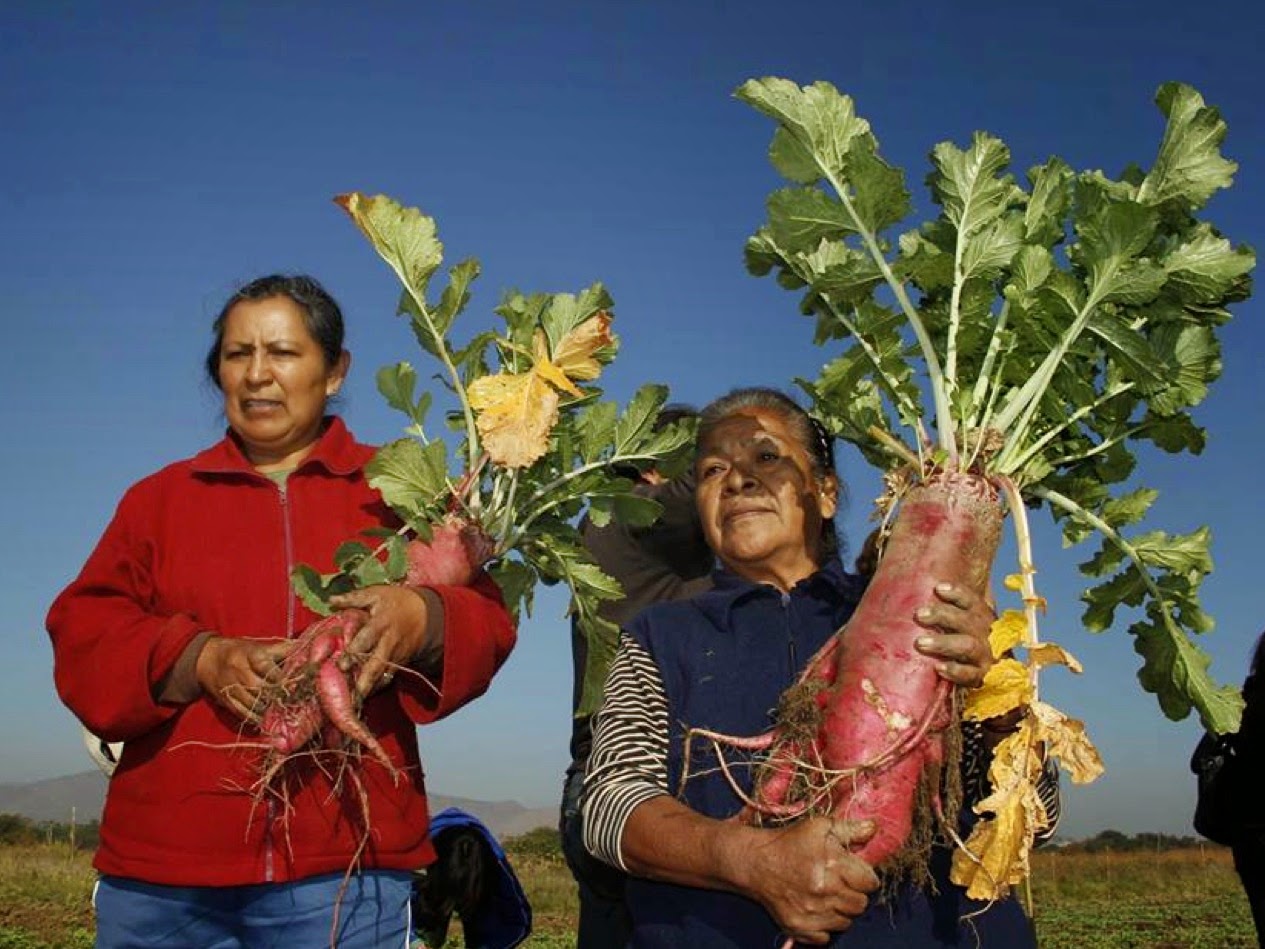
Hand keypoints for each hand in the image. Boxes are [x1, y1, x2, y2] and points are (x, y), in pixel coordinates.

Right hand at [195, 636, 290, 721]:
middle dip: (278, 697)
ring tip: (286, 715)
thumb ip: (283, 650)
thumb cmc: (241, 651)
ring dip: (270, 710)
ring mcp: (232, 688)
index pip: (268, 669)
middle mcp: (240, 671)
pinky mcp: (226, 701)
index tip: (298, 687)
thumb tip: (306, 650)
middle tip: (296, 704)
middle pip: (262, 688)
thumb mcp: (259, 646)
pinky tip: (269, 722)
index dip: (284, 679)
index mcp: (251, 655)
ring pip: (253, 703)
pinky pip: (242, 713)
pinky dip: (256, 718)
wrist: (207, 658)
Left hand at [328, 585, 432, 697]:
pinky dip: (377, 688)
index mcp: (381, 623)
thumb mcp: (377, 593)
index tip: (341, 665)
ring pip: (383, 675)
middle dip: (364, 680)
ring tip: (355, 703)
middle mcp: (389, 641)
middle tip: (351, 694)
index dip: (354, 651)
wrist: (426, 612)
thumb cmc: (397, 601)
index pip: (367, 638)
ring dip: (370, 689)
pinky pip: (388, 678)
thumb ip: (354, 598)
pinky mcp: (400, 663)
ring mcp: (396, 654)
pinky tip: (364, 698)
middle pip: (377, 664)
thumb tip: (331, 600)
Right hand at [742, 816, 878, 943]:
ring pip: (845, 922)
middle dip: (854, 893)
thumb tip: (873, 829)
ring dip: (840, 910)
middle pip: (860, 904)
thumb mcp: (819, 827)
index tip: (855, 873)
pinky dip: (823, 927)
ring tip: (827, 895)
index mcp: (833, 865)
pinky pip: (825, 937)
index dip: (865, 876)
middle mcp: (825, 891)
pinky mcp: (799, 927)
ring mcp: (812, 913)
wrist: (754, 862)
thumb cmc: (788, 842)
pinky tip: (815, 910)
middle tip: (840, 883)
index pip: (870, 883)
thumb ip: (850, 829)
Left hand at [912, 581, 994, 686]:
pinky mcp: (982, 678)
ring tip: (920, 643)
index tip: (938, 589)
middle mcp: (986, 635)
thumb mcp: (956, 627)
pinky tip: (938, 668)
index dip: (957, 594)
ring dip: (943, 643)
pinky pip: (970, 675)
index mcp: (980, 619)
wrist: (987, 683)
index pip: (972, 602)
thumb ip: (940, 614)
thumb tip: (905, 594)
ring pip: (967, 646)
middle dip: (942, 615)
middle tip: (919, 614)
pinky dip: (954, 670)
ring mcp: (985, 657)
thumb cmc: (959, 647)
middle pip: (967, 621)